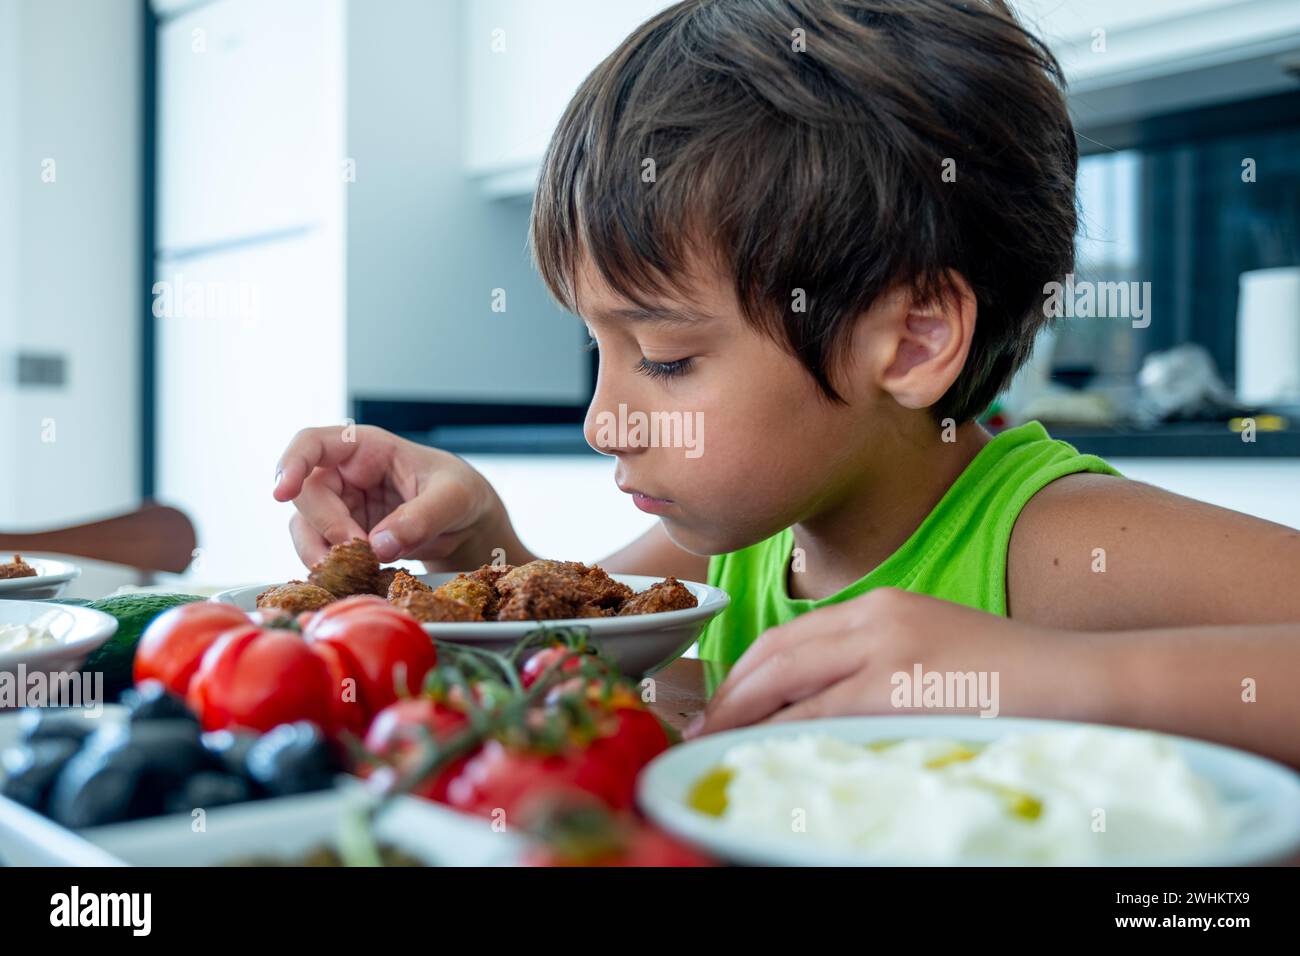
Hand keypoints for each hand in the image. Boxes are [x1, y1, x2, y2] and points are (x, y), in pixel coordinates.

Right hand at [272, 425, 531, 569]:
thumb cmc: (463, 495)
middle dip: (325, 526)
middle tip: (359, 552)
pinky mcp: (345, 537)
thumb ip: (421, 518)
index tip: (281, 492)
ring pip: (307, 528)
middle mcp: (346, 474)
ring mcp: (342, 507)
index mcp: (368, 448)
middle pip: (306, 494)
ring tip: (356, 573)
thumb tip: (379, 545)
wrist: (468, 525)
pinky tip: (356, 579)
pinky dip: (332, 569)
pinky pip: (322, 552)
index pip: (313, 443)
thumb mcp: (454, 499)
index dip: (291, 462)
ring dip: (321, 554)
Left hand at [688, 588, 1110, 735]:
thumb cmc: (1011, 677)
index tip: (722, 702)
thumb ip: (877, 666)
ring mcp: (884, 647)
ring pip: (786, 680)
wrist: (1075, 679)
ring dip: (743, 713)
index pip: (789, 636)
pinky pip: (820, 710)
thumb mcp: (932, 652)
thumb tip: (822, 705)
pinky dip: (782, 730)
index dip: (746, 671)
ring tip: (716, 743)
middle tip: (703, 727)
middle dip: (730, 692)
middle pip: (775, 653)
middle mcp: (873, 616)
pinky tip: (761, 749)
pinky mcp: (897, 684)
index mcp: (879, 605)